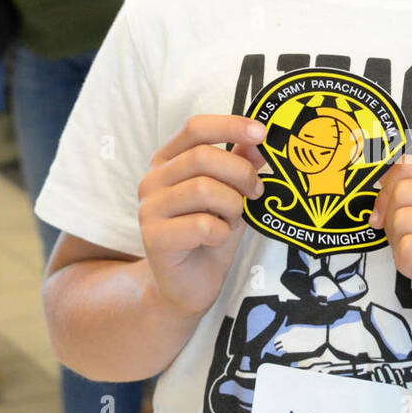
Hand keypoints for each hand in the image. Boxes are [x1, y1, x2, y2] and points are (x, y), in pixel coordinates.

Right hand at [138, 115, 266, 318]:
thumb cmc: (209, 235)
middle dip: (240, 173)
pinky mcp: (154, 237)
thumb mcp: (229, 194)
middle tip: (257, 192)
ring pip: (203, 188)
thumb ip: (238, 164)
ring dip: (232, 205)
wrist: (188, 286)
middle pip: (203, 156)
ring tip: (232, 219)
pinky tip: (217, 239)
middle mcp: (152, 179)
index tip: (262, 132)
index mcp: (167, 161)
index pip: (195, 127)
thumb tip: (258, 140)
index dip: (230, 125)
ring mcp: (149, 208)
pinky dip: (221, 232)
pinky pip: (202, 224)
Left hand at [369, 155, 411, 349]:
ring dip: (401, 247)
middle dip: (393, 222)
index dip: (388, 191)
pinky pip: (408, 248)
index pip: (407, 164)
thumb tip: (372, 176)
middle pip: (401, 190)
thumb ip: (406, 188)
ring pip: (401, 219)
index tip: (394, 215)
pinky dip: (407, 265)